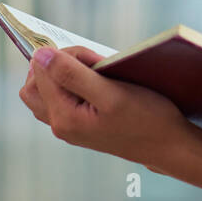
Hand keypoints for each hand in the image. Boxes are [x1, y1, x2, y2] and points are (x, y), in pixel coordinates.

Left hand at [20, 45, 191, 172]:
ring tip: (91, 71)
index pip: (42, 72)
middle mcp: (59, 125)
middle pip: (33, 83)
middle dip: (57, 64)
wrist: (167, 145)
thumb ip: (72, 75)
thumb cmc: (146, 118)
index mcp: (63, 118)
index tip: (93, 59)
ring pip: (43, 92)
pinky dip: (69, 85)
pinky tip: (92, 83)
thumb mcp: (111, 93)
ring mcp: (68, 127)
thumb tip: (39, 56)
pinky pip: (58, 99)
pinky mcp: (78, 125)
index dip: (65, 56)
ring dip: (61, 74)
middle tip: (90, 62)